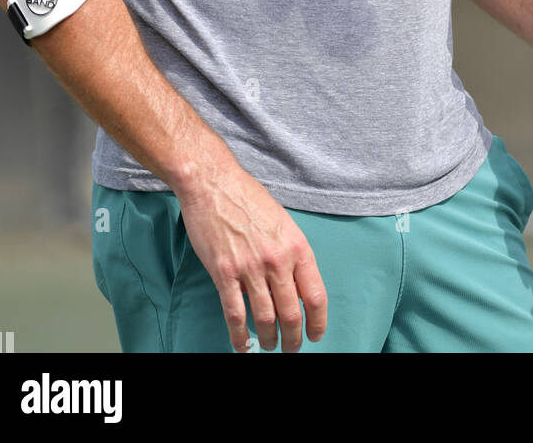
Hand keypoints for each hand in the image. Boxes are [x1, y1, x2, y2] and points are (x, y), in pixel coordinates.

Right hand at [176, 162, 327, 352]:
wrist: (214, 183)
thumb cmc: (248, 198)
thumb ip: (291, 252)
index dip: (318, 322)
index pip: (316, 295)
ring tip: (269, 347)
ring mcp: (250, 268)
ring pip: (266, 319)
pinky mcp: (225, 273)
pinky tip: (242, 345)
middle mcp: (277, 260)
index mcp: (297, 246)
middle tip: (291, 349)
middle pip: (292, 314)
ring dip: (269, 340)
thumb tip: (296, 284)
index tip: (316, 334)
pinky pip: (235, 315)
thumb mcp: (283, 222)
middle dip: (293, 339)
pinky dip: (240, 336)